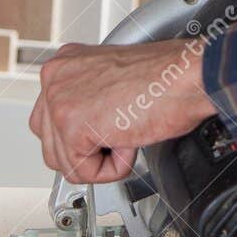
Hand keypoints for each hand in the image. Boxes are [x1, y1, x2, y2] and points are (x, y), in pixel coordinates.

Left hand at [29, 38, 214, 184]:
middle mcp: (55, 76)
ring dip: (101, 159)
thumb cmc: (165, 77)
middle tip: (120, 131)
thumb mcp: (112, 79)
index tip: (110, 125)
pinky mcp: (72, 126)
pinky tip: (130, 138)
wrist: (187, 76)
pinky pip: (84, 172)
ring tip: (126, 132)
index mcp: (64, 63)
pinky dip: (113, 167)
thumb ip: (86, 98)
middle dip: (88, 150)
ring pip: (66, 162)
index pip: (50, 119)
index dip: (87, 134)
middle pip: (52, 144)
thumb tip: (83, 128)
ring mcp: (59, 100)